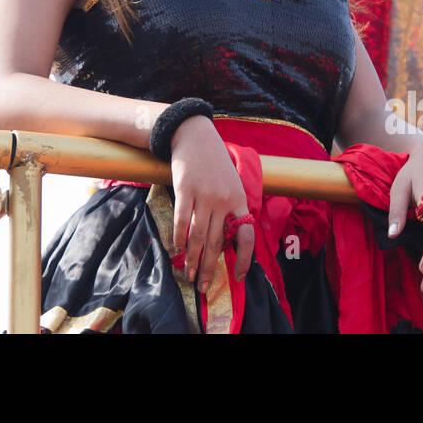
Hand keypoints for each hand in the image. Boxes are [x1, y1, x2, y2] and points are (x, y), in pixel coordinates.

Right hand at [168, 115, 254, 295]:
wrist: (195, 136)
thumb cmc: (214, 162)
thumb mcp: (231, 183)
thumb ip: (231, 208)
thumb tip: (228, 240)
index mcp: (239, 200)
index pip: (246, 236)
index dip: (245, 259)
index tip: (239, 277)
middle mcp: (224, 200)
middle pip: (217, 242)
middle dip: (209, 267)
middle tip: (202, 286)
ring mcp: (204, 195)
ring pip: (199, 235)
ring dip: (191, 258)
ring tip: (186, 273)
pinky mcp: (186, 189)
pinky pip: (182, 219)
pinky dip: (178, 236)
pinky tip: (176, 247)